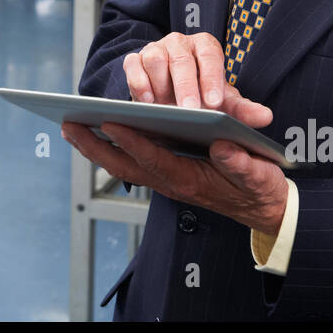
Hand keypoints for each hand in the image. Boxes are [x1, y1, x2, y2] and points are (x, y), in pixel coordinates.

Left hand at [61, 110, 289, 233]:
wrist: (265, 210)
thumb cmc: (260, 189)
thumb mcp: (259, 176)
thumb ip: (242, 164)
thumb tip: (223, 148)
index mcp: (191, 181)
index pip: (155, 160)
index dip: (132, 142)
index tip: (111, 122)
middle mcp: (172, 182)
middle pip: (125, 166)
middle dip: (95, 146)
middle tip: (68, 125)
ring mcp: (166, 180)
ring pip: (122, 165)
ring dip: (95, 148)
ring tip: (70, 127)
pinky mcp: (166, 174)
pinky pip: (131, 163)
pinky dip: (110, 149)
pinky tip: (96, 133)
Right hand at [124, 31, 263, 114]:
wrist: (172, 97)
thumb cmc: (201, 96)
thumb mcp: (223, 104)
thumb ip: (243, 110)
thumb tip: (266, 117)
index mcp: (205, 47)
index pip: (209, 55)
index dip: (211, 77)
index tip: (214, 103)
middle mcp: (179, 43)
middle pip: (181, 59)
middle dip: (186, 86)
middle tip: (191, 110)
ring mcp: (155, 49)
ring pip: (155, 58)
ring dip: (160, 84)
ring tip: (166, 108)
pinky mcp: (135, 60)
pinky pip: (133, 65)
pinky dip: (138, 82)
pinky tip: (146, 102)